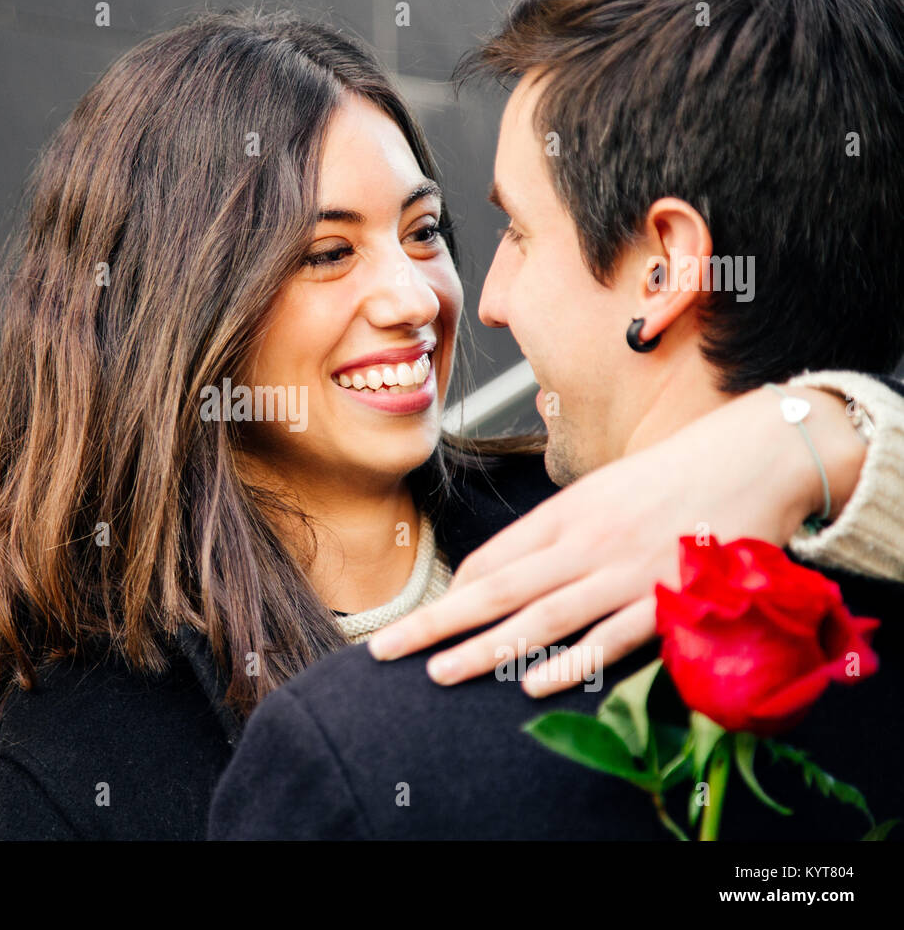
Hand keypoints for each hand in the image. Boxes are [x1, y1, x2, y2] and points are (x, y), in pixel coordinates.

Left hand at [368, 384, 866, 694]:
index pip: (493, 560)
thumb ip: (553, 531)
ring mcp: (625, 569)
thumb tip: (499, 570)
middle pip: (499, 589)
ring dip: (487, 648)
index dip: (452, 596)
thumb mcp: (600, 492)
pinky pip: (615, 635)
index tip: (414, 625)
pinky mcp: (670, 595)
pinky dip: (574, 660)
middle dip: (438, 623)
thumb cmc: (670, 477)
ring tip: (439, 673)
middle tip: (386, 650)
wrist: (751, 454)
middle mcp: (585, 540)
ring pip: (544, 616)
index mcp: (566, 513)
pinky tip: (534, 682)